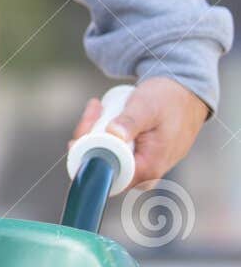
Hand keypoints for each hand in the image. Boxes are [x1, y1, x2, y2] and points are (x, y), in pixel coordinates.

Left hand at [69, 76, 209, 186]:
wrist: (188, 91)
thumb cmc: (170, 99)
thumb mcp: (146, 106)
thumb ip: (130, 122)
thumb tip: (113, 135)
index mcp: (149, 168)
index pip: (108, 174)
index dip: (89, 156)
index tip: (79, 137)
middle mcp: (147, 173)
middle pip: (106, 166)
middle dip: (90, 139)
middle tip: (93, 111)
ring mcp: (145, 165)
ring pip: (110, 157)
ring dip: (97, 134)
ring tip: (99, 107)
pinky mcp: (143, 155)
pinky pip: (118, 150)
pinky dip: (107, 134)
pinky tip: (104, 114)